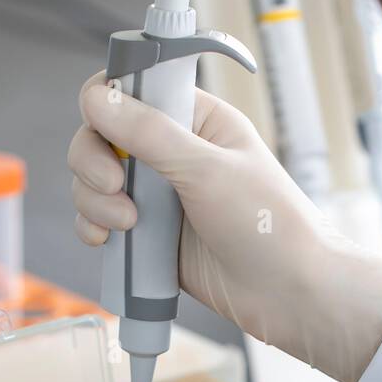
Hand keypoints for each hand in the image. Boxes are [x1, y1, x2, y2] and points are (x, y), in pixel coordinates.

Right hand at [69, 76, 381, 381]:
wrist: (287, 293)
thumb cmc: (267, 225)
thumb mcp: (208, 170)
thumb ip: (149, 133)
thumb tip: (96, 99)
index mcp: (195, 118)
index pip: (132, 88)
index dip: (105, 100)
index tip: (101, 124)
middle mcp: (172, 151)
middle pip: (100, 135)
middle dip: (93, 160)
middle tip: (114, 185)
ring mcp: (157, 195)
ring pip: (94, 180)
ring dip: (94, 199)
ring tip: (127, 224)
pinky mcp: (149, 235)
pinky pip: (101, 220)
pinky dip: (94, 227)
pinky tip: (108, 241)